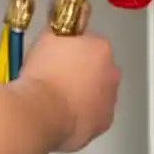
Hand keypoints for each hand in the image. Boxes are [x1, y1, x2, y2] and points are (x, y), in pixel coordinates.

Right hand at [17, 10, 119, 152]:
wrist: (42, 113)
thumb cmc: (43, 74)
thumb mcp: (44, 39)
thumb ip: (58, 31)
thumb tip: (59, 28)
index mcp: (100, 48)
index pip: (90, 41)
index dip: (72, 47)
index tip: (58, 53)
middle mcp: (112, 73)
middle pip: (97, 67)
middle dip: (82, 70)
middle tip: (57, 75)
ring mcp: (110, 101)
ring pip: (98, 92)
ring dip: (83, 92)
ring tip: (58, 97)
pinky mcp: (103, 124)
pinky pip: (93, 113)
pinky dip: (82, 113)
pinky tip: (63, 113)